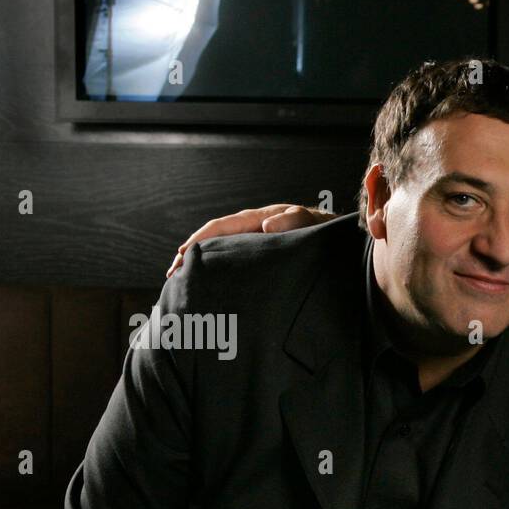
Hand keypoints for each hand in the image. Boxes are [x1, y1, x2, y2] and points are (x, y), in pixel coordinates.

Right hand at [166, 203, 334, 276]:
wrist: (335, 241)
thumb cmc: (321, 230)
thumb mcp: (309, 222)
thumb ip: (293, 221)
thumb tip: (267, 226)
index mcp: (257, 219)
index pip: (221, 227)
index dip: (200, 239)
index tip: (183, 254)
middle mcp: (251, 232)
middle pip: (214, 241)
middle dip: (191, 256)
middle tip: (172, 275)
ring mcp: (254, 246)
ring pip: (221, 255)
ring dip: (202, 268)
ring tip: (183, 285)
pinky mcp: (260, 261)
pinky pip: (235, 266)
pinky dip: (219, 275)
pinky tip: (211, 289)